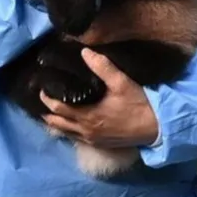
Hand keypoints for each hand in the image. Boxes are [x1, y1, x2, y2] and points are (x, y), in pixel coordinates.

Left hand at [40, 48, 158, 148]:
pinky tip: (69, 123)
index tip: (41, 88)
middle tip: (43, 99)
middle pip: (56, 123)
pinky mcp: (99, 144)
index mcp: (87, 116)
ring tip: (51, 111)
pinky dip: (67, 130)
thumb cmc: (138, 104)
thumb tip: (85, 52)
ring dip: (56, 122)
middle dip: (47, 112)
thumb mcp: (122, 82)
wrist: (155, 127)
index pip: (57, 108)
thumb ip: (102, 67)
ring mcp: (92, 140)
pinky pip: (76, 138)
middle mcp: (85, 131)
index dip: (46, 98)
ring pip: (64, 133)